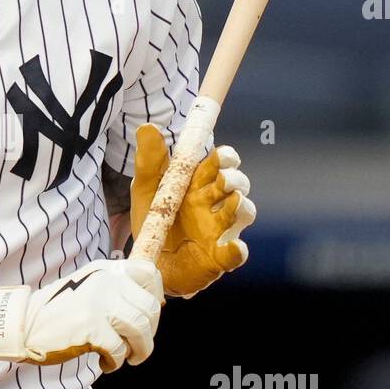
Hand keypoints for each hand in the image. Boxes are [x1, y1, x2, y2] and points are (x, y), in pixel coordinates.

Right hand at [0, 258, 163, 372]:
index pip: (148, 274)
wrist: (21, 324)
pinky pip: (120, 349)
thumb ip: (114, 291)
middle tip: (138, 346)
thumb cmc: (55, 312)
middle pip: (149, 308)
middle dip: (150, 333)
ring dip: (140, 350)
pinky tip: (106, 363)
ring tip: (128, 358)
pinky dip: (117, 362)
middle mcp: (105, 282)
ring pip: (140, 329)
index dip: (156, 297)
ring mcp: (98, 304)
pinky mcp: (90, 328)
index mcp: (105, 270)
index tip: (150, 315)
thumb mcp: (87, 287)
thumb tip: (152, 306)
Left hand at [129, 124, 255, 296]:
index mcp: (198, 184)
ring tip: (234, 202)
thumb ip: (149, 160)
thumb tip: (147, 127)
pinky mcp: (218, 258)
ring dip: (242, 207)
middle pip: (237, 185)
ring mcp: (219, 230)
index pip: (221, 163)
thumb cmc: (152, 221)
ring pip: (244, 214)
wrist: (146, 261)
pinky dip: (237, 250)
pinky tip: (235, 247)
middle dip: (235, 179)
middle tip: (223, 180)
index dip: (226, 157)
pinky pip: (234, 254)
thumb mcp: (145, 189)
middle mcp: (213, 204)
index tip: (222, 155)